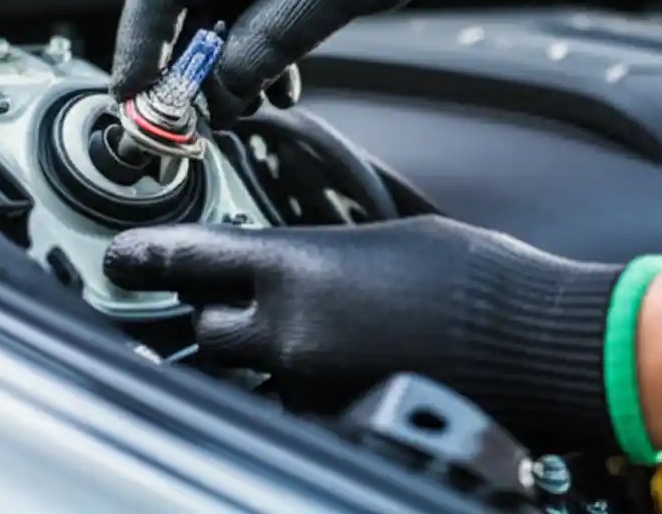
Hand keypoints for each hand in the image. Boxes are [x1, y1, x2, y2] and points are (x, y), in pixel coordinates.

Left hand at [105, 215, 623, 447]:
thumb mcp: (388, 238)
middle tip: (244, 302)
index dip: (145, 257)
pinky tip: (353, 368)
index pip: (190, 258)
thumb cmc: (479, 278)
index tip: (121, 258)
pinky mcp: (338, 422)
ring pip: (252, 371)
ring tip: (328, 337)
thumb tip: (295, 260)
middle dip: (218, 312)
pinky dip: (308, 386)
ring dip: (269, 355)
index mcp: (297, 268)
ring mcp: (311, 385)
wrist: (540, 340)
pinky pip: (296, 404)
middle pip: (207, 324)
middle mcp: (289, 330)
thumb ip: (321, 251)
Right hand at [110, 0, 516, 126]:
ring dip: (225, 71)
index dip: (139, 46)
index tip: (132, 96)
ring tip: (243, 110)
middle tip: (192, 120)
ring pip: (216, 22)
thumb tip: (227, 81)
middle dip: (185, 70)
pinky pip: (251, 21)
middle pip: (181, 10)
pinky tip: (280, 89)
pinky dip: (259, 58)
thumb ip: (279, 32)